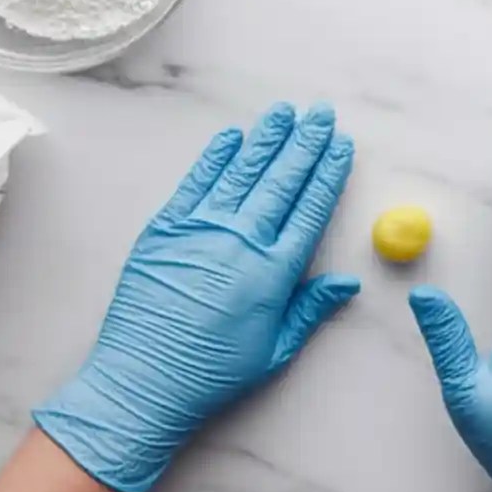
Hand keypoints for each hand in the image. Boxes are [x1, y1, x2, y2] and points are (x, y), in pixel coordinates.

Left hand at [34, 103, 358, 491]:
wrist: (142, 380)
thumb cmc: (212, 372)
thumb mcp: (275, 350)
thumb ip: (311, 308)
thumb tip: (349, 281)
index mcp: (273, 272)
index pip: (309, 209)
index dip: (328, 174)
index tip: (342, 147)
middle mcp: (240, 242)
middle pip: (281, 180)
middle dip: (305, 143)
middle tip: (322, 113)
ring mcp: (200, 231)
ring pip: (241, 172)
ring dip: (266, 138)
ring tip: (285, 110)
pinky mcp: (164, 230)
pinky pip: (196, 183)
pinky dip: (216, 157)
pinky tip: (233, 136)